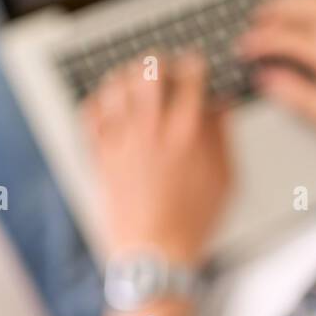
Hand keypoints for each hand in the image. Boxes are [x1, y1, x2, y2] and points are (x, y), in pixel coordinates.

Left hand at [83, 52, 231, 266]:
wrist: (156, 253)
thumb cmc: (194, 220)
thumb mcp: (225, 178)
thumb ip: (222, 136)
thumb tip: (220, 106)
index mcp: (187, 135)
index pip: (190, 80)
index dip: (194, 65)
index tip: (195, 64)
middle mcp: (153, 133)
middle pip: (149, 74)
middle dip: (158, 62)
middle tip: (162, 65)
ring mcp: (122, 143)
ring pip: (116, 88)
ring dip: (126, 77)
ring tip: (133, 78)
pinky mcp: (101, 157)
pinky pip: (90, 115)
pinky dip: (98, 101)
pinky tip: (107, 102)